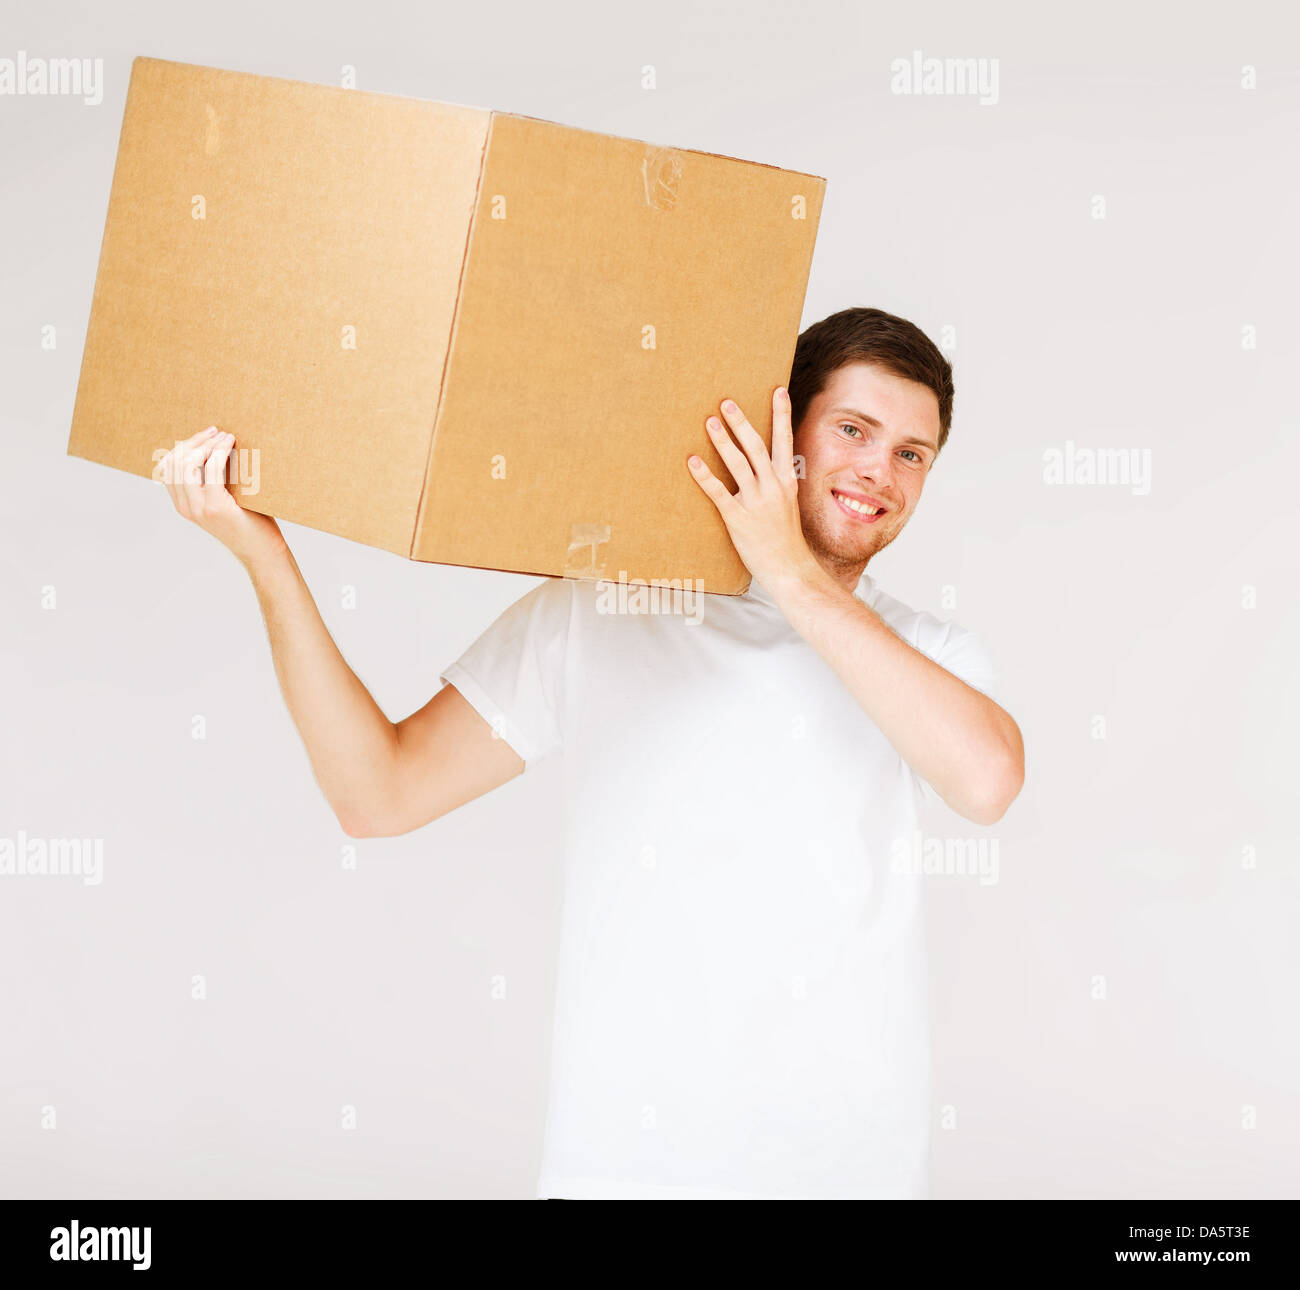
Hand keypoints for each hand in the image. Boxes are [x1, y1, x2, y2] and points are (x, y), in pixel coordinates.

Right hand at [157, 426, 284, 565]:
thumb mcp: (224, 499)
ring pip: (188, 463)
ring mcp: (199, 508)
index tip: (206, 435)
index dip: (185, 445)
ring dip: (207, 444)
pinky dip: (220, 451)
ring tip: (225, 436)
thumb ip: (212, 481)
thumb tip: (215, 446)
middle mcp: (186, 507)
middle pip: (176, 461)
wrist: (263, 551)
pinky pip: (211, 469)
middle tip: (216, 431)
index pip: (168, 466)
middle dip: (195, 440)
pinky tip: (231, 444)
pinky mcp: (216, 507)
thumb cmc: (250, 523)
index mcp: (184, 504)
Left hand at [687, 387, 817, 590]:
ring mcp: (756, 503)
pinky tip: (693, 461)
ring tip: (709, 421)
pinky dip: (705, 476)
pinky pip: (719, 493)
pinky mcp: (738, 519)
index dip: (781, 415)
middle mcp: (773, 487)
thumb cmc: (784, 536)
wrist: (789, 568)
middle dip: (741, 422)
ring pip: (738, 464)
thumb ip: (776, 481)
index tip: (778, 391)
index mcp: (787, 481)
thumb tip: (764, 461)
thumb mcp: (788, 502)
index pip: (784, 441)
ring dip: (723, 441)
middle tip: (727, 401)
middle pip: (756, 447)